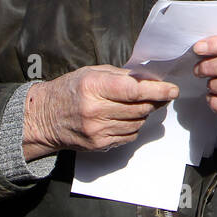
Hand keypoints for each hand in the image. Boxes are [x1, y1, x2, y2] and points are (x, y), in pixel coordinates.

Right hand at [22, 65, 178, 160]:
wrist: (44, 118)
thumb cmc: (70, 89)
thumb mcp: (92, 72)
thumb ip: (121, 75)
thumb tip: (151, 80)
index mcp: (93, 86)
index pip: (133, 90)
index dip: (157, 90)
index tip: (172, 89)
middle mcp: (95, 110)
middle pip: (140, 108)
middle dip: (155, 101)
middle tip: (162, 94)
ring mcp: (97, 130)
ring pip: (138, 123)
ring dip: (145, 113)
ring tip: (138, 104)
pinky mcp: (99, 144)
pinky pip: (129, 136)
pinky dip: (134, 126)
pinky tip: (125, 117)